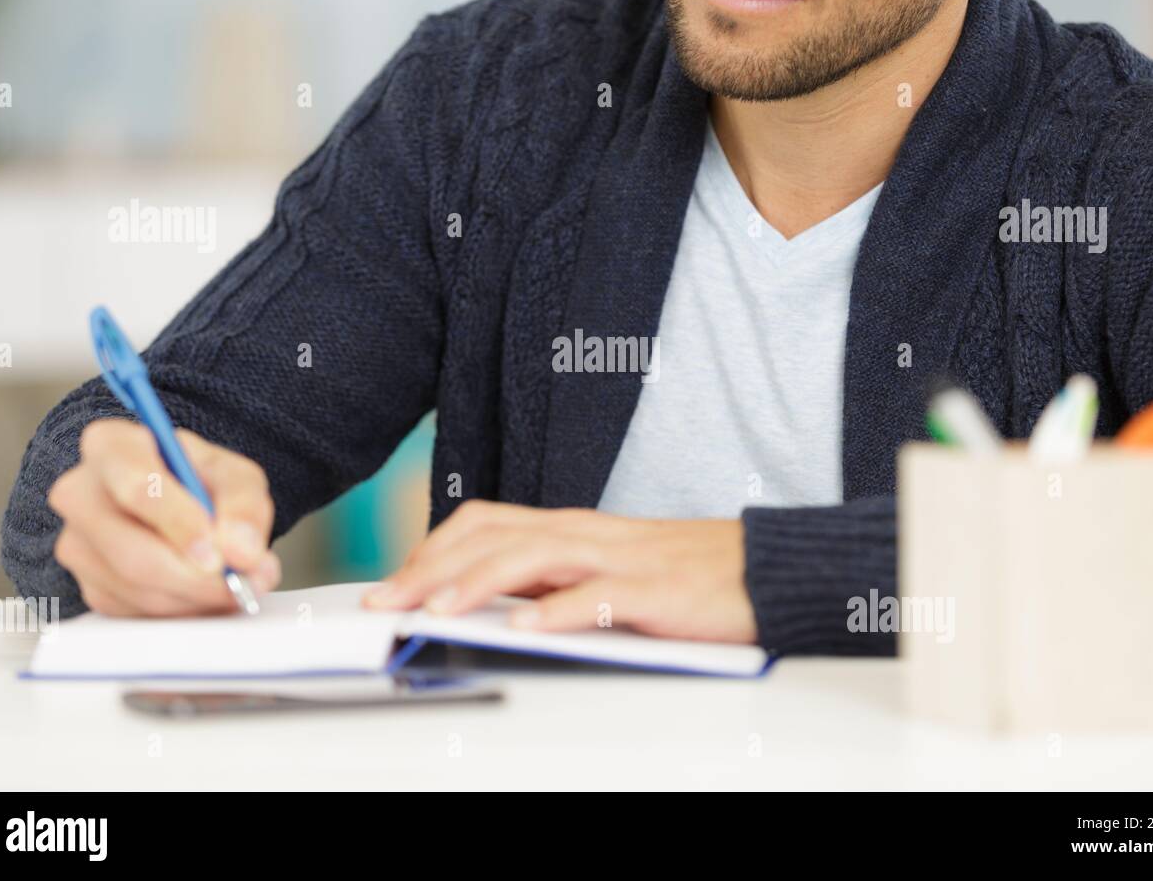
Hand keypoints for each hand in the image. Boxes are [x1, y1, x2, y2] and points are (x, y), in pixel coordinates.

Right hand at [47, 419, 280, 615]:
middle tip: (239, 584)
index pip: (136, 486)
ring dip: (193, 596)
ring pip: (135, 588)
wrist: (180, 504)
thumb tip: (242, 551)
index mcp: (111, 446)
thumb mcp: (235, 476)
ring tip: (233, 584)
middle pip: (131, 551)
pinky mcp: (86, 583)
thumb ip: (244, 506)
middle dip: (193, 577)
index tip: (216, 554)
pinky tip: (203, 591)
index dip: (179, 524)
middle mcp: (79, 493)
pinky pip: (134, 610)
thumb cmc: (200, 481)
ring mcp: (76, 542)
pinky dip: (179, 608)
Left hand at [362, 501, 756, 642]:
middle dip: (431, 567)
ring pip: (533, 556)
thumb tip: (499, 602)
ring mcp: (621, 559)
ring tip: (434, 611)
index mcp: (574, 529)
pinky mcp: (655, 590)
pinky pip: (599, 596)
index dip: (432, 550)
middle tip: (387, 601)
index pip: (486, 523)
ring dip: (475, 583)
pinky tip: (525, 627)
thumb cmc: (689, 574)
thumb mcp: (609, 570)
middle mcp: (588, 535)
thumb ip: (557, 578)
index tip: (396, 583)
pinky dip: (556, 610)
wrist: (765, 569)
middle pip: (494, 535)